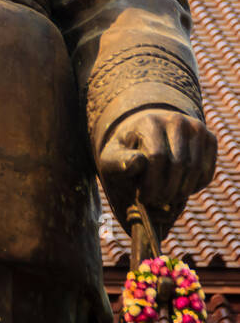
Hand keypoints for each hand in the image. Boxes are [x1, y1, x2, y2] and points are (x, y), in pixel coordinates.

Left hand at [98, 107, 216, 228]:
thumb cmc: (127, 151)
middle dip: (167, 191)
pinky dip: (194, 188)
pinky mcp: (209, 138)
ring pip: (195, 170)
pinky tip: (177, 187)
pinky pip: (206, 173)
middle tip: (156, 202)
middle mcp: (175, 119)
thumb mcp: (113, 157)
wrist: (146, 133)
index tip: (142, 197)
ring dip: (181, 192)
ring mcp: (195, 127)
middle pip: (179, 164)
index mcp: (149, 122)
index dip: (151, 185)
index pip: (157, 157)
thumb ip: (119, 162)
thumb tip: (137, 162)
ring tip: (165, 197)